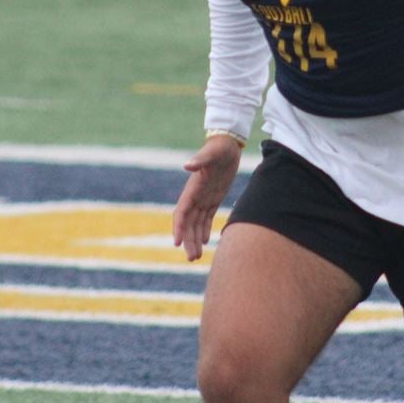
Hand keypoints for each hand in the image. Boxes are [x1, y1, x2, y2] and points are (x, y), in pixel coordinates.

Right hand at [173, 136, 241, 260]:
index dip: (179, 228)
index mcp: (192, 188)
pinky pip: (207, 218)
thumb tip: (187, 165)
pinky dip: (205, 230)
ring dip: (195, 239)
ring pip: (196, 223)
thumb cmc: (218, 148)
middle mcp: (195, 196)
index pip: (182, 212)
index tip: (177, 243)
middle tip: (192, 258)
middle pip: (189, 223)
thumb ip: (199, 160)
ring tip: (196, 257)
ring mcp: (203, 198)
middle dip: (188, 240)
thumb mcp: (211, 154)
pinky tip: (206, 242)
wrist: (226, 144)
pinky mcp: (213, 198)